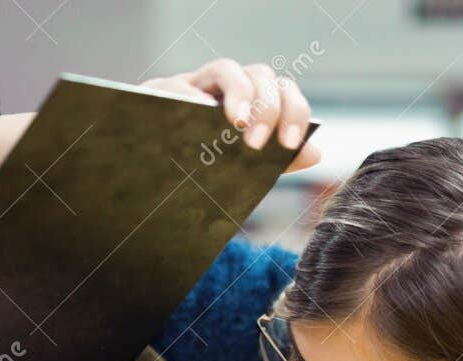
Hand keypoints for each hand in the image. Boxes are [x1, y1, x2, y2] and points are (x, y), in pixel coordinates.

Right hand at [141, 58, 321, 171]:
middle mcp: (223, 89)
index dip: (292, 111)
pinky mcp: (155, 94)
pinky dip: (189, 96)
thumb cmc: (195, 178)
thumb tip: (314, 153)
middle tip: (259, 143)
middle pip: (259, 75)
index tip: (287, 143)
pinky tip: (197, 114)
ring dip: (238, 93)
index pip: (281, 92)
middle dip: (266, 107)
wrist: (147, 190)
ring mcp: (190, 86)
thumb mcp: (239, 173)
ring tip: (236, 125)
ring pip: (224, 68)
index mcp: (248, 105)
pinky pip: (174, 85)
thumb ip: (275, 162)